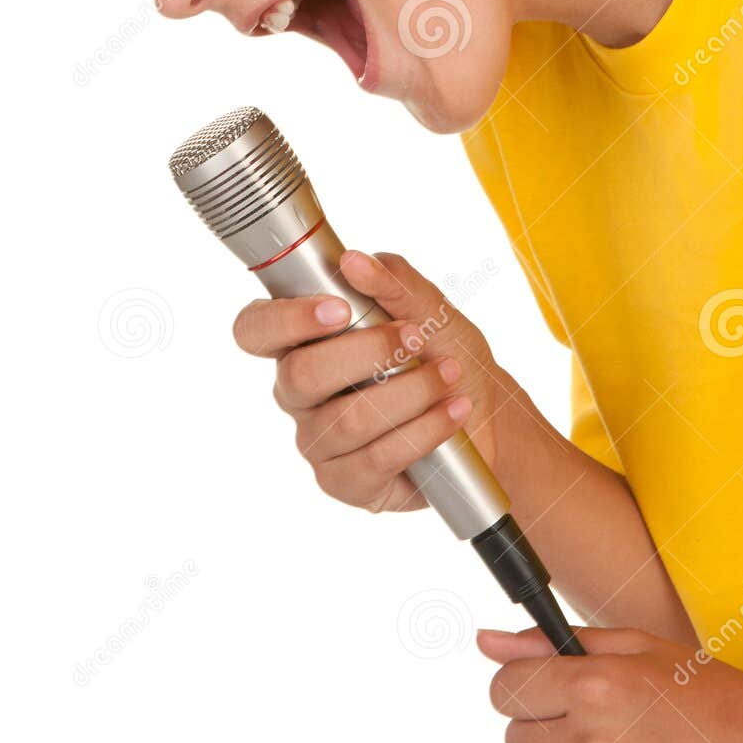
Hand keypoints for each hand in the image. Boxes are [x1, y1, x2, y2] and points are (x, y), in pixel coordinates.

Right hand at [231, 249, 545, 515]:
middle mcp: (299, 393)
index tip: (339, 309)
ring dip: (410, 392)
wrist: (487, 415)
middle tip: (415, 337)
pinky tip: (451, 412)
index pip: (254, 329)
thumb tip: (353, 261)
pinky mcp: (345, 481)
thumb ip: (392, 281)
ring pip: (346, 421)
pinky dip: (423, 430)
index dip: (285, 319)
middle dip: (367, 352)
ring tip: (449, 376)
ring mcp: (319, 441)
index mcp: (301, 342)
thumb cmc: (443, 355)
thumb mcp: (429, 307)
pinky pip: (374, 460)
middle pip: (300, 376)